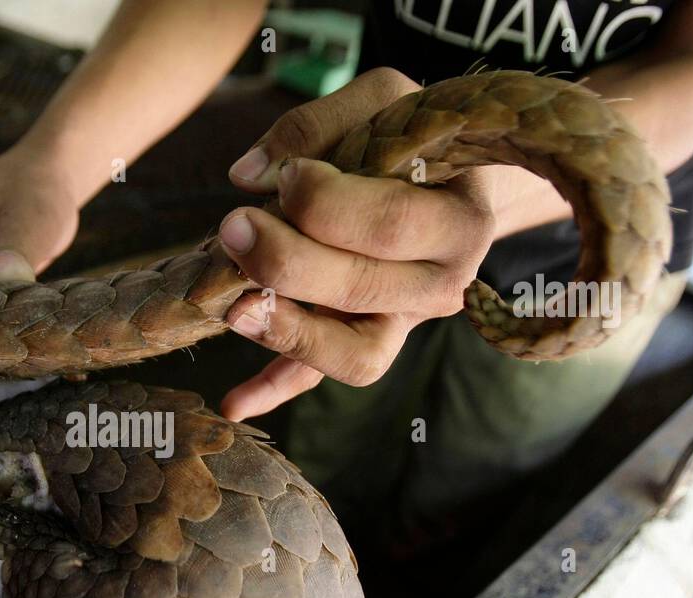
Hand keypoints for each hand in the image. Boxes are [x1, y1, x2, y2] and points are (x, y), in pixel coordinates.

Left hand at [215, 68, 495, 420]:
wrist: (461, 185)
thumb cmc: (418, 138)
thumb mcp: (388, 102)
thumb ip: (322, 123)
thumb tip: (248, 176)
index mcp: (458, 221)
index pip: (386, 225)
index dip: (323, 203)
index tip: (287, 176)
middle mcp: (440, 285)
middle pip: (362, 289)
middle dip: (286, 261)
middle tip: (232, 228)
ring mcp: (404, 324)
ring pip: (354, 355)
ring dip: (287, 333)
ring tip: (235, 307)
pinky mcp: (367, 342)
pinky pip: (321, 376)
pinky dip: (274, 388)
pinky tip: (231, 401)